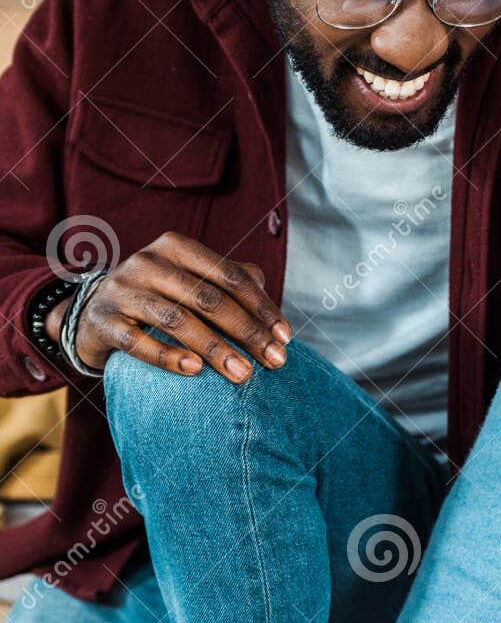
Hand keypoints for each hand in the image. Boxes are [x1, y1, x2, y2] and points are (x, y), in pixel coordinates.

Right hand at [45, 232, 290, 381]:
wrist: (92, 312)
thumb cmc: (157, 296)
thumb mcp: (190, 279)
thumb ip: (228, 281)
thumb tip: (268, 295)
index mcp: (177, 247)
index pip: (230, 277)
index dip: (262, 307)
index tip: (285, 338)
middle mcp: (148, 262)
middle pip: (208, 298)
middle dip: (246, 332)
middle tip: (275, 362)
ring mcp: (122, 290)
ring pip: (177, 319)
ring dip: (215, 349)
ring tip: (244, 375)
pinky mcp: (103, 321)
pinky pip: (138, 342)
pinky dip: (167, 356)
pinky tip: (194, 371)